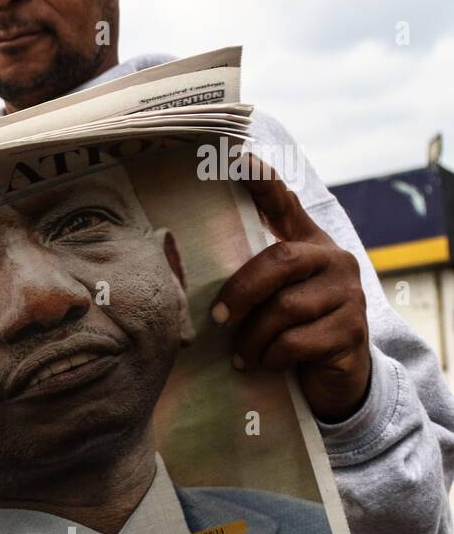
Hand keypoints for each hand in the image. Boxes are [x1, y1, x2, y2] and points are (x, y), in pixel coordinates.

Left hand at [211, 155, 370, 422]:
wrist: (334, 376)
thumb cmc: (288, 329)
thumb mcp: (268, 296)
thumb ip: (246, 273)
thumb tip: (180, 259)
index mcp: (307, 243)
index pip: (284, 203)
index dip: (262, 181)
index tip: (237, 157)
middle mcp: (333, 259)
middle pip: (279, 261)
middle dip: (241, 293)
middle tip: (219, 319)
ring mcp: (349, 294)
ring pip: (285, 309)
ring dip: (252, 338)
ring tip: (241, 353)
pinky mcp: (353, 331)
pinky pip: (296, 342)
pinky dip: (270, 357)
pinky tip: (263, 363)